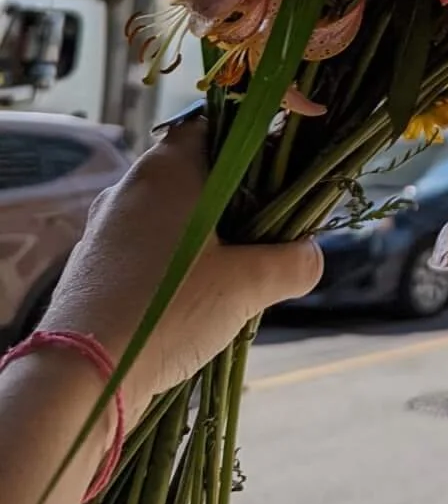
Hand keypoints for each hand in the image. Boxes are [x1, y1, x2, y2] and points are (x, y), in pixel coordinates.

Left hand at [42, 119, 321, 414]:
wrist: (80, 377)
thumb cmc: (166, 312)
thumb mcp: (249, 285)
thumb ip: (295, 262)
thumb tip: (311, 255)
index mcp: (167, 167)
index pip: (220, 125)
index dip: (258, 143)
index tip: (286, 176)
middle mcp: (131, 185)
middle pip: (200, 172)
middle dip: (239, 202)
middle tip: (269, 235)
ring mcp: (107, 226)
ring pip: (174, 213)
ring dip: (209, 237)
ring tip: (236, 277)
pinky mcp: (95, 265)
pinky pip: (149, 246)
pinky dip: (176, 262)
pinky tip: (194, 302)